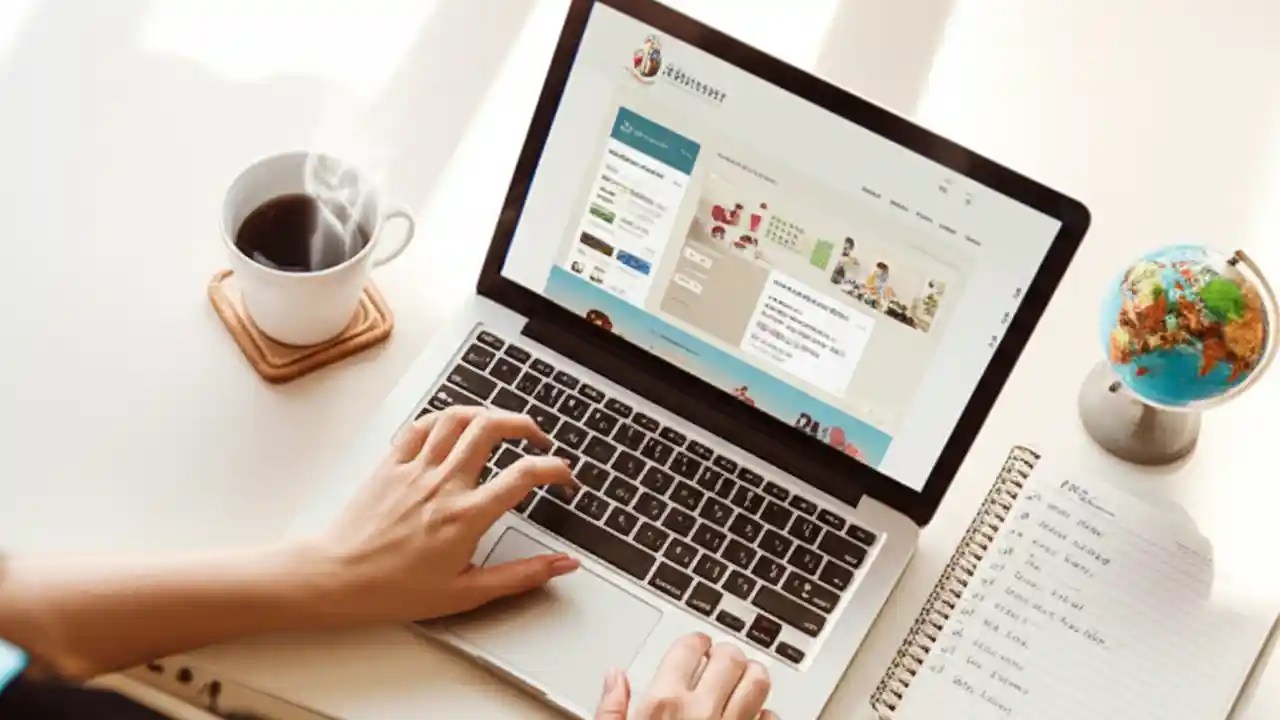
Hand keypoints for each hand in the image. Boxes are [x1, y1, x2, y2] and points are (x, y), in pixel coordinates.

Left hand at [310, 407, 579, 623]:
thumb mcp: (467, 593)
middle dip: (525, 425)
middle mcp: (443, 484)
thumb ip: (521, 575)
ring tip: (502, 425)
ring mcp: (415, 469)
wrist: (336, 579)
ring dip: (487, 413)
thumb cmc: (394, 591)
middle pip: (492, 428)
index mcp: (466, 516)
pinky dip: (445, 418)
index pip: (524, 476)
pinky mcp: (391, 464)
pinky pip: (422, 425)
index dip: (556, 470)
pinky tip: (454, 427)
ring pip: (457, 417)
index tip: (565, 477)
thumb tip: (562, 564)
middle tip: (538, 439)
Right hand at [594, 633, 774, 719]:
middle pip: (729, 659)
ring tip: (744, 676)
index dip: (695, 642)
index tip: (697, 645)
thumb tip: (614, 678)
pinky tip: (753, 714)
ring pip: (758, 683)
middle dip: (726, 653)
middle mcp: (701, 713)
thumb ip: (611, 710)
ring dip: (753, 675)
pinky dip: (765, 713)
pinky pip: (770, 718)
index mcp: (663, 705)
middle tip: (721, 657)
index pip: (687, 650)